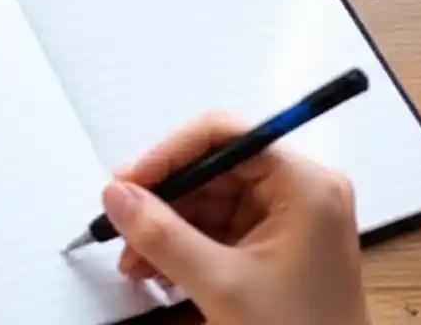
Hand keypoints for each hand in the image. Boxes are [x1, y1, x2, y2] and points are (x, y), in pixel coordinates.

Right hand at [104, 114, 370, 324]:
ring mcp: (287, 218)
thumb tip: (116, 195)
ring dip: (165, 228)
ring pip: (207, 199)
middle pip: (211, 168)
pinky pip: (215, 227)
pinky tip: (155, 269)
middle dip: (162, 201)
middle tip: (121, 225)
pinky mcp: (272, 244)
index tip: (126, 182)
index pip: (224, 135)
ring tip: (134, 261)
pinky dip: (181, 245)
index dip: (167, 154)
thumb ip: (162, 236)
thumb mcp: (221, 285)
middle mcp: (299, 191)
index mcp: (304, 185)